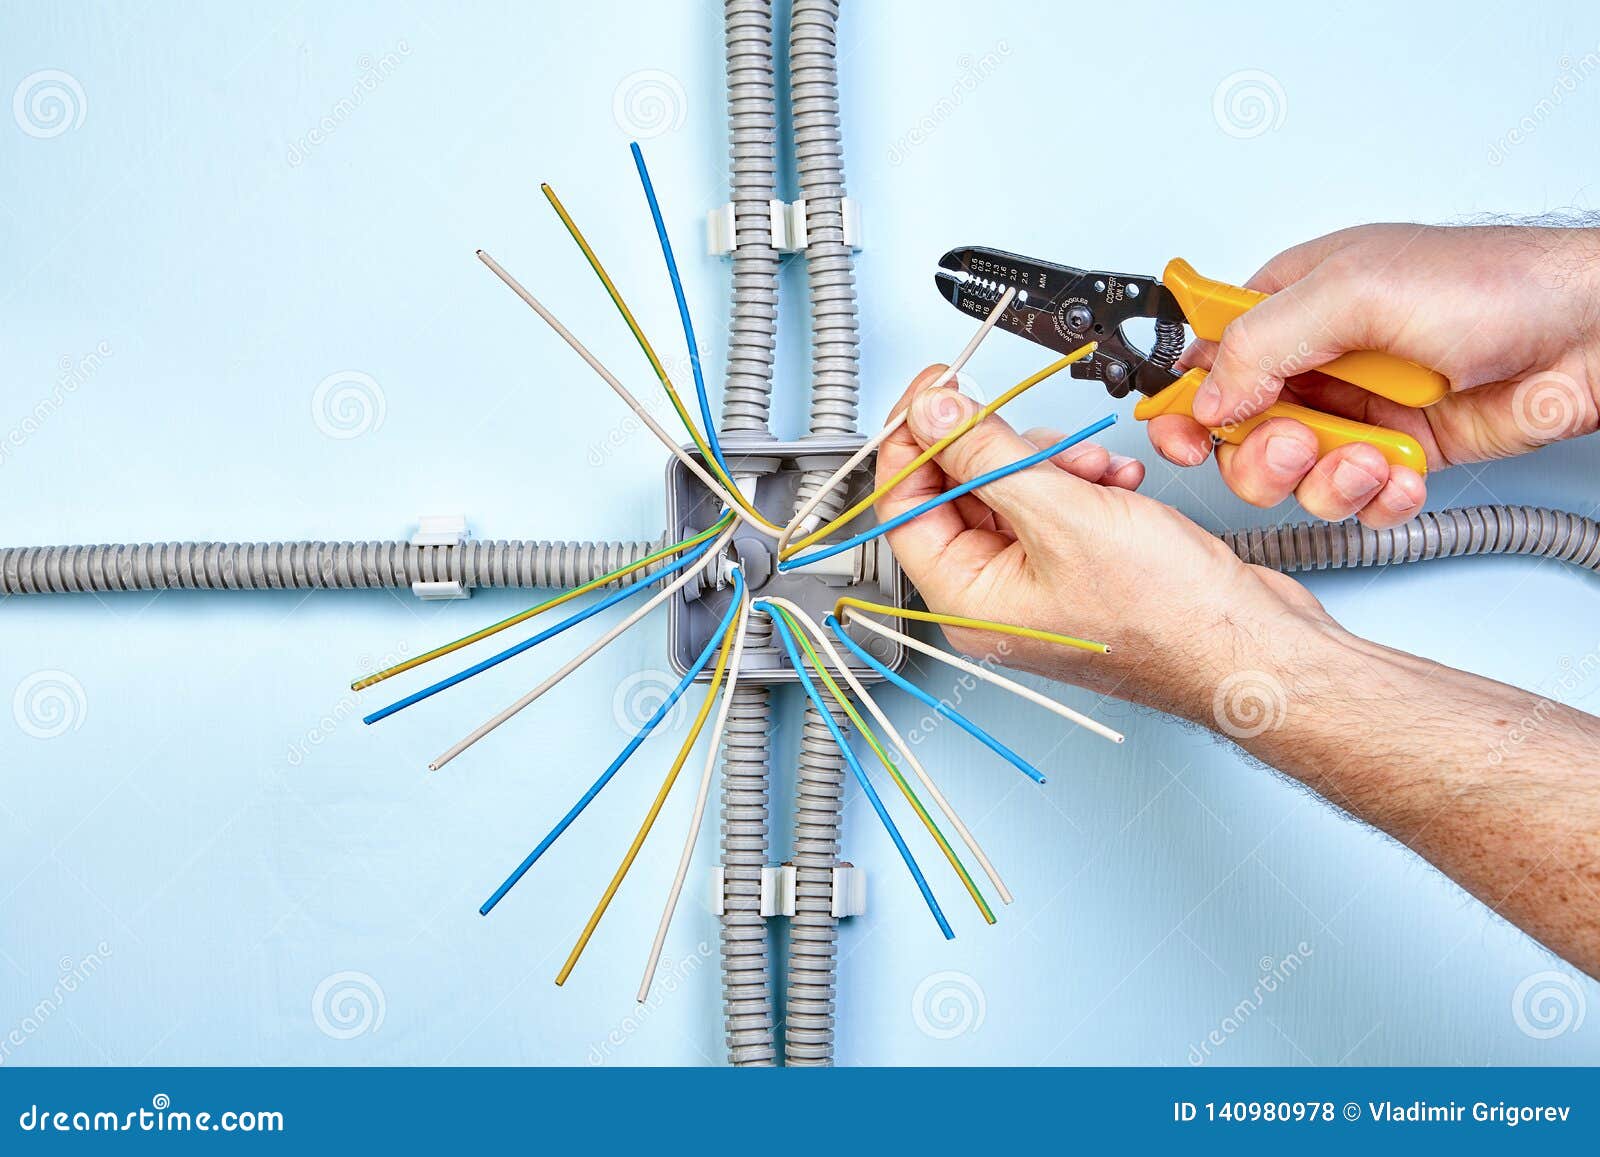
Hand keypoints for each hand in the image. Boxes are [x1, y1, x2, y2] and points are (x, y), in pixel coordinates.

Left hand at [877, 366, 1332, 719]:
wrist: (1252, 649)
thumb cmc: (1171, 618)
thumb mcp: (1063, 514)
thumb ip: (987, 456)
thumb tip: (932, 414)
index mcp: (967, 601)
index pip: (905, 506)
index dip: (914, 440)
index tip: (934, 388)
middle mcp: (994, 598)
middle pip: (960, 492)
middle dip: (1002, 449)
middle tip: (1032, 427)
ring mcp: (1038, 584)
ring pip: (1015, 490)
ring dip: (1054, 461)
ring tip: (1094, 467)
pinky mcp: (1081, 568)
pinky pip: (1059, 505)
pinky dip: (1085, 482)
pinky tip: (1118, 483)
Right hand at [1147, 223, 1599, 527]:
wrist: (1593, 332)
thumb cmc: (1495, 284)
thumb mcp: (1356, 291)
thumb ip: (1265, 342)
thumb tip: (1205, 400)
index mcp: (1291, 303)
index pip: (1207, 358)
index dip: (1185, 404)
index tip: (1184, 438)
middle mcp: (1317, 361)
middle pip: (1239, 434)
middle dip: (1263, 455)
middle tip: (1300, 444)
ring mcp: (1357, 411)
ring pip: (1294, 478)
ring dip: (1326, 482)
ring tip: (1370, 460)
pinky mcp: (1398, 454)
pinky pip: (1356, 500)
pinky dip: (1376, 500)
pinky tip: (1403, 476)